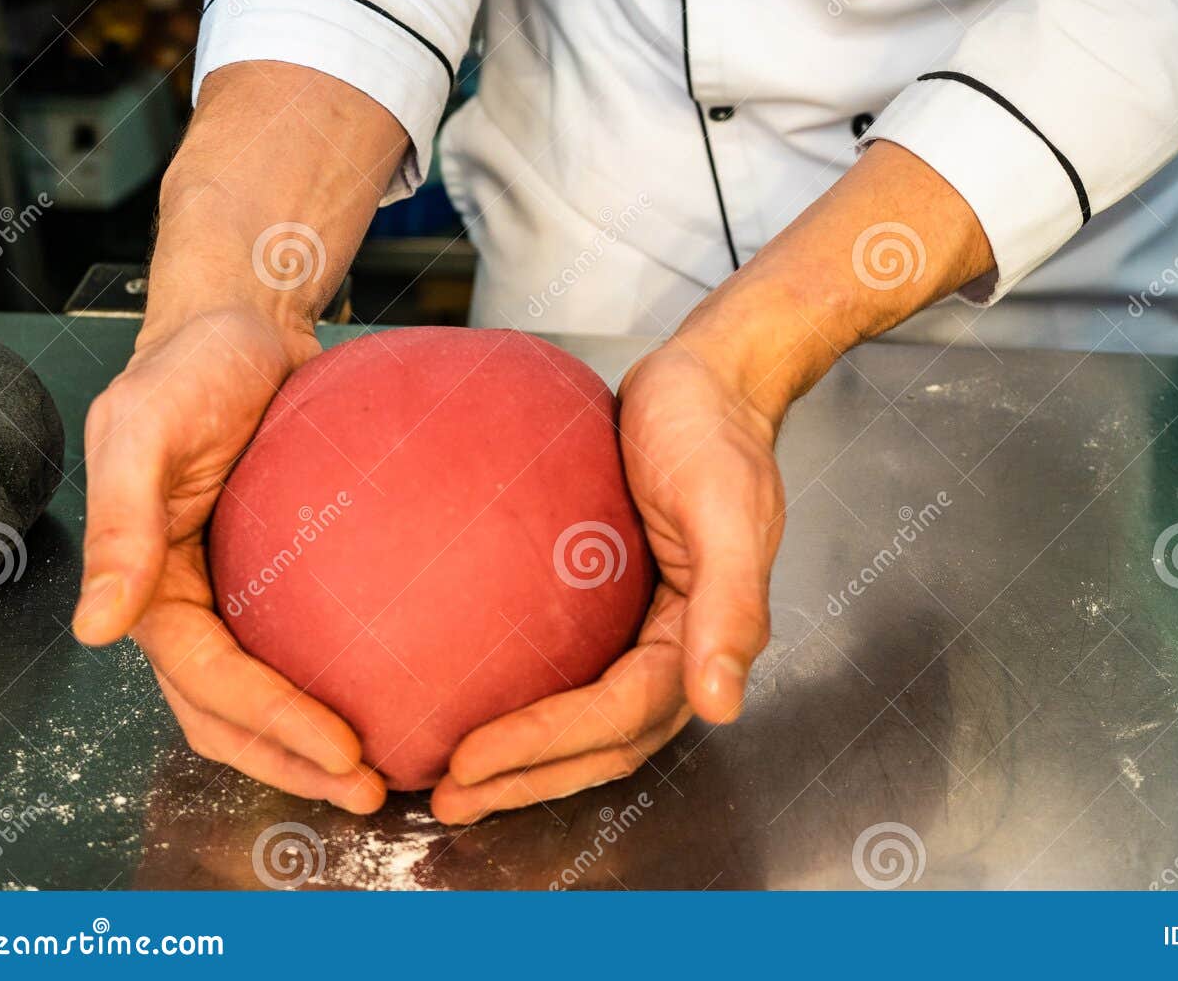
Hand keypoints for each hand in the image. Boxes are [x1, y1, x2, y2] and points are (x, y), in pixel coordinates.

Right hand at [73, 310, 384, 812]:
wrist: (244, 324)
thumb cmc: (191, 364)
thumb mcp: (144, 426)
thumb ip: (121, 524)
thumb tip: (96, 630)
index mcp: (150, 586)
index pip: (210, 681)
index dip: (273, 727)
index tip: (345, 754)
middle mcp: (189, 603)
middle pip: (234, 715)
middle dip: (297, 764)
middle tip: (375, 791)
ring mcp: (236, 594)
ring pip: (269, 693)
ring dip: (317, 742)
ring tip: (390, 768)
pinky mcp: (283, 574)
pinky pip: (309, 641)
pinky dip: (342, 678)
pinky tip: (404, 688)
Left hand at [431, 342, 784, 822]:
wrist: (707, 379)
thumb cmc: (712, 430)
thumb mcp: (725, 507)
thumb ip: (732, 606)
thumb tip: (721, 706)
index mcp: (703, 639)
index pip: (619, 716)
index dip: (546, 747)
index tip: (468, 760)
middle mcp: (676, 648)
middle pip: (600, 741)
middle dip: (526, 779)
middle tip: (445, 797)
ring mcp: (643, 630)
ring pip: (581, 717)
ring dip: (520, 755)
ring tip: (447, 773)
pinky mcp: (612, 603)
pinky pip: (565, 663)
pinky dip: (520, 692)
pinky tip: (464, 685)